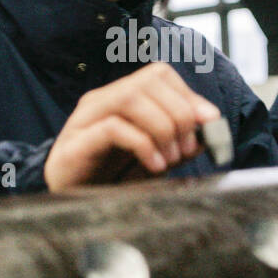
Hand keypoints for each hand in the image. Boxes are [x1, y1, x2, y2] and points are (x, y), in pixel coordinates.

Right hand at [44, 62, 222, 191]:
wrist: (68, 203)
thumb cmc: (111, 177)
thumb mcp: (154, 158)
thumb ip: (180, 142)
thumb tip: (210, 129)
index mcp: (122, 97)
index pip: (159, 74)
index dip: (189, 95)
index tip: (209, 124)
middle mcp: (103, 100)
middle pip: (148, 81)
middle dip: (179, 113)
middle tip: (188, 149)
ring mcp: (86, 118)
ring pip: (130, 98)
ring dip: (162, 126)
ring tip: (171, 158)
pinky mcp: (76, 142)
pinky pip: (112, 127)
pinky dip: (142, 144)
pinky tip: (154, 165)